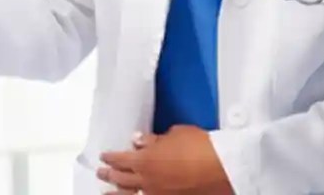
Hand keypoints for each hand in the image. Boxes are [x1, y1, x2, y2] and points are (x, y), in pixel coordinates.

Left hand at [99, 126, 231, 194]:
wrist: (222, 167)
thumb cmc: (201, 147)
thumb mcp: (176, 134)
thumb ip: (154, 139)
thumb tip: (140, 141)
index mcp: (144, 161)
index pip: (119, 159)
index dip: (110, 157)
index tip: (104, 156)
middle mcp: (146, 181)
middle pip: (120, 180)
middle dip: (109, 175)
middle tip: (102, 172)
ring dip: (116, 193)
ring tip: (107, 192)